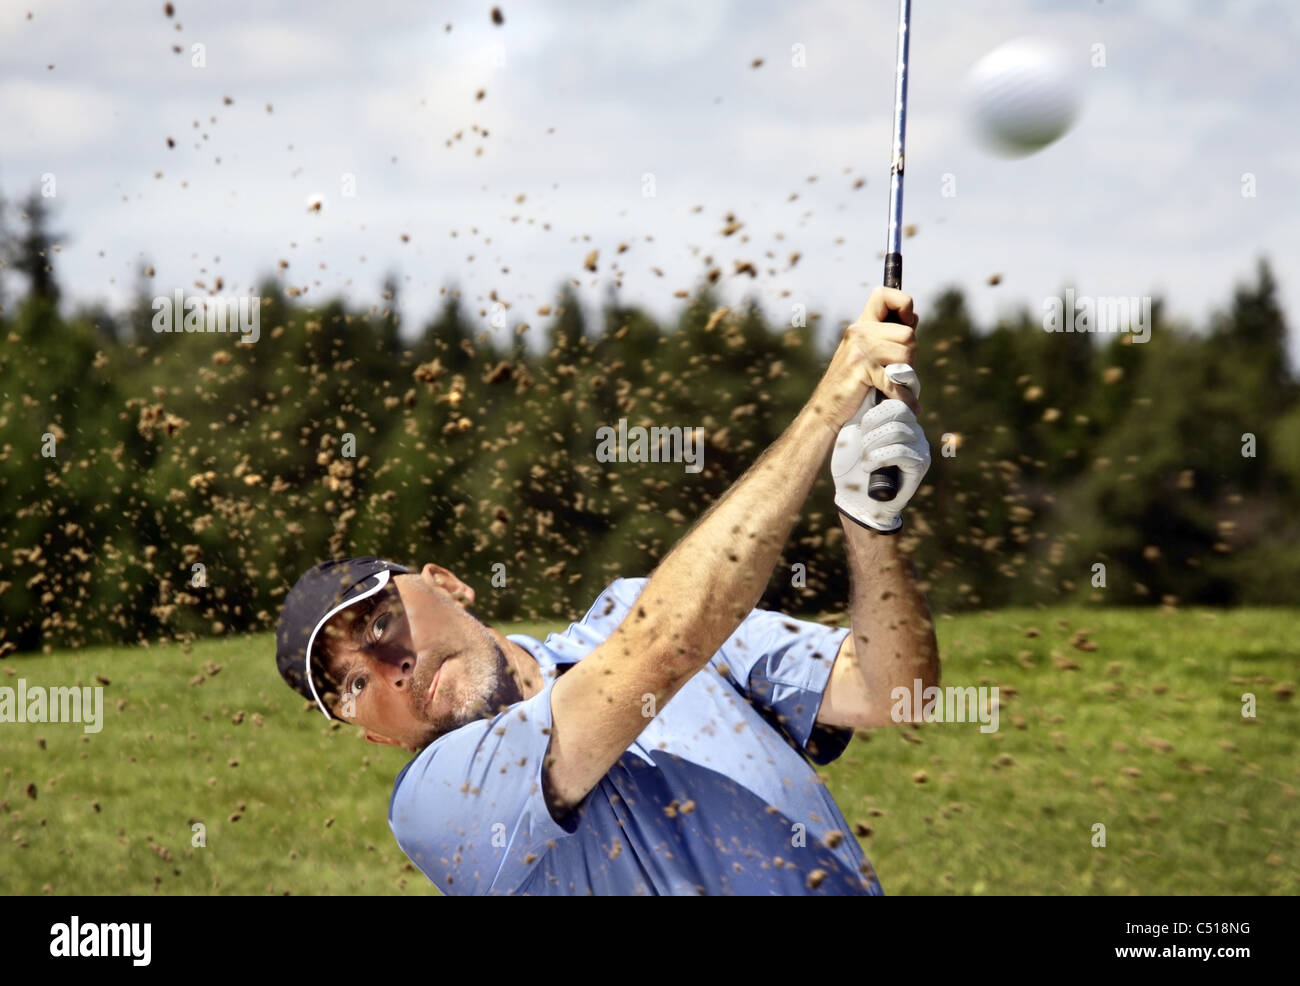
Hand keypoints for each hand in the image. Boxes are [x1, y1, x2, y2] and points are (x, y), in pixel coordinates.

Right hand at [811, 287, 918, 432]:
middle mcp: (858, 332)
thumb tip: (914, 317)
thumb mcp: (868, 355)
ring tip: (894, 386)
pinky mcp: (861, 368)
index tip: (905, 323)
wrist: (826, 411)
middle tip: (897, 373)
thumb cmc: (851, 387)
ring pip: (906, 354)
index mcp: (861, 326)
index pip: (884, 294)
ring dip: (906, 376)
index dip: (902, 304)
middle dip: (910, 356)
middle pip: (907, 334)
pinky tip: (909, 406)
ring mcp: (859, 349)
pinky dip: (905, 397)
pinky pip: (895, 380)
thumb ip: (890, 336)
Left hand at [831, 370, 929, 532]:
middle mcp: (913, 427)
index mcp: (899, 416)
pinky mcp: (921, 463)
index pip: (908, 388)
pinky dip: (879, 458)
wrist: (856, 499)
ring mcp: (920, 445)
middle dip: (873, 422)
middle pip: (898, 408)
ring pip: (897, 430)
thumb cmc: (852, 464)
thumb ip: (865, 408)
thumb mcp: (853, 431)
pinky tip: (869, 468)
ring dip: (872, 445)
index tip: (883, 380)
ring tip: (864, 459)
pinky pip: (900, 451)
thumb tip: (874, 378)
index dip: (902, 379)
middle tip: (861, 438)